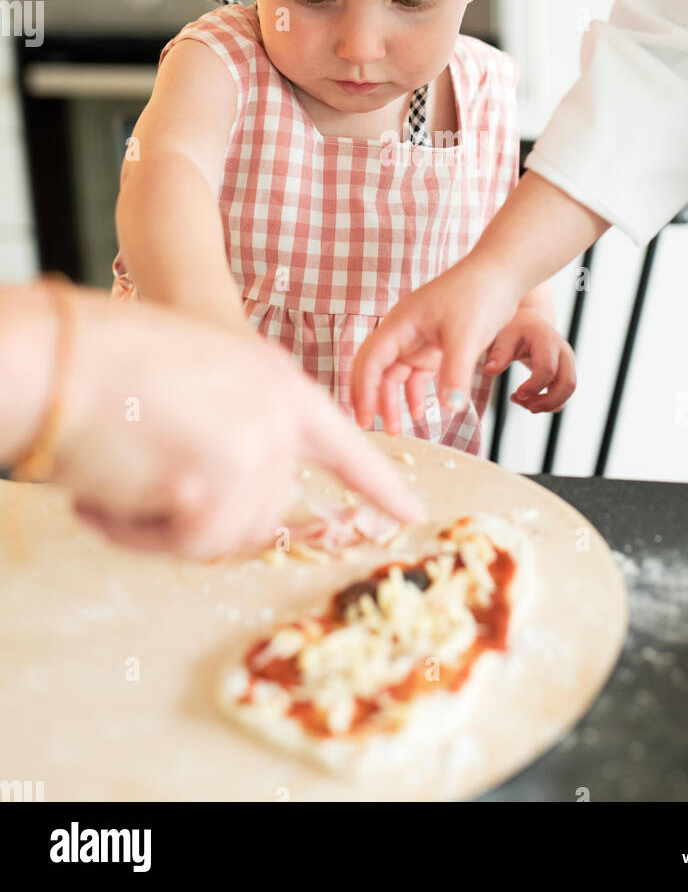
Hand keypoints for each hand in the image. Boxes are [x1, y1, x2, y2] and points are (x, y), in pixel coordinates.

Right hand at [34, 288, 424, 558]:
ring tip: (120, 477)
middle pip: (266, 511)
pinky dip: (138, 533)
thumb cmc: (116, 361)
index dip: (376, 483)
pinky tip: (108, 494)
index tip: (408, 512)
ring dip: (164, 525)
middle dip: (204, 513)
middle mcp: (280, 417)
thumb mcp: (204, 375)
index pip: (344, 443)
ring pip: (222, 535)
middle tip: (146, 484)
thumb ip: (240, 425)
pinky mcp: (218, 485)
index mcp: (280, 383)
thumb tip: (238, 489)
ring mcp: (254, 451)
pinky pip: (184, 544)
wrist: (66, 356)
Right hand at [349, 253, 522, 433]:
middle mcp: (402, 332)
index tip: (364, 419)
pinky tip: (419, 412)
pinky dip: (414, 393)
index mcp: (399, 324)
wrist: (501, 275)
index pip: (370, 361)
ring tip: (395, 429)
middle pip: (375, 369)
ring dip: (391, 401)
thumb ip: (456, 372)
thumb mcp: (467, 336)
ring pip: (394, 375)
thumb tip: (451, 408)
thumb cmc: (479, 295)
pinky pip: (415, 374)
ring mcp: (417, 339)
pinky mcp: (433, 345)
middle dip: (371, 398)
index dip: (363, 391)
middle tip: (372, 429)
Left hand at [482, 308, 575, 412]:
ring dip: (547, 405)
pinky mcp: (566, 374)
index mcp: (548, 341)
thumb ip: (499, 353)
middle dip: (548, 402)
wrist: (532, 323)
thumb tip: (489, 371)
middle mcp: (563, 353)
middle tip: (525, 405)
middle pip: (568, 384)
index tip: (516, 394)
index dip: (533, 386)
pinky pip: (563, 395)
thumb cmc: (518, 330)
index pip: (547, 369)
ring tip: (523, 401)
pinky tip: (528, 399)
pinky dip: (548, 404)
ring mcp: (568, 364)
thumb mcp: (506, 336)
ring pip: (568, 392)